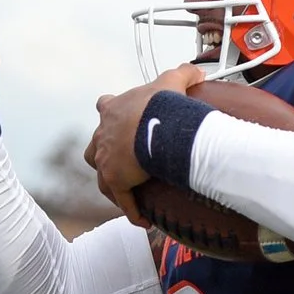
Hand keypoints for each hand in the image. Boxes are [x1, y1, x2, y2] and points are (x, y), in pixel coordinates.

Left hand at [86, 65, 206, 220]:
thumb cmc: (159, 104)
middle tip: (120, 162)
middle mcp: (103, 135)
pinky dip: (131, 210)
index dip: (110, 113)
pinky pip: (122, 200)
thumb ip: (183, 74)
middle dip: (104, 153)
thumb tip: (199, 72)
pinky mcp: (115, 181)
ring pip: (102, 176)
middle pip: (95, 147)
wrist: (154, 126)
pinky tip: (143, 221)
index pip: (104, 108)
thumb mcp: (172, 81)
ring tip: (127, 194)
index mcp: (112, 110)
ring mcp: (106, 160)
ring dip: (112, 185)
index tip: (116, 117)